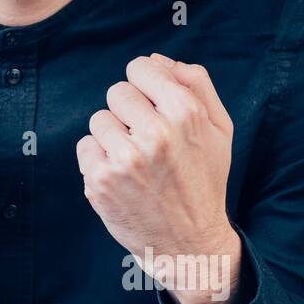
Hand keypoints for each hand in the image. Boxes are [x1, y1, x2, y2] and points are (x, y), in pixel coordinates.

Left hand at [76, 53, 239, 303]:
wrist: (190, 243)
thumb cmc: (204, 181)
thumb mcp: (218, 129)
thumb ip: (197, 85)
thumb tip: (158, 60)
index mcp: (185, 113)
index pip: (140, 68)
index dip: (145, 86)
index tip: (152, 106)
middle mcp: (154, 133)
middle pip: (116, 92)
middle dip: (129, 112)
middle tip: (148, 141)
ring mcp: (124, 159)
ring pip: (99, 119)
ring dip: (113, 137)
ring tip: (136, 162)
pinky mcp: (100, 181)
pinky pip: (85, 147)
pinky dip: (98, 160)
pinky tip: (121, 177)